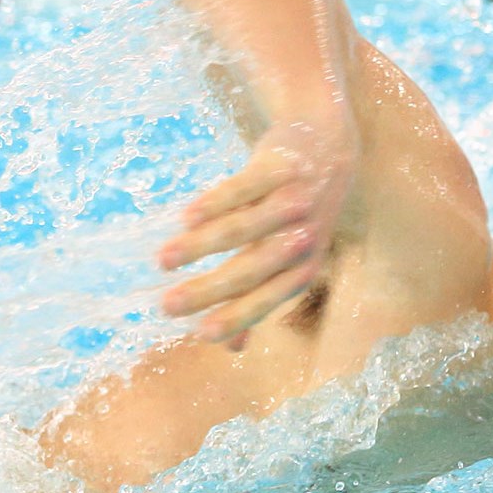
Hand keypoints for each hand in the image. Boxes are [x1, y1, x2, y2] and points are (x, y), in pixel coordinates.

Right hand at [157, 118, 356, 346]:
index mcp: (303, 269)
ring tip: (163, 261)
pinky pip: (242, 188)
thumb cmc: (299, 214)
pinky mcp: (279, 167)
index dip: (235, 318)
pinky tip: (186, 217)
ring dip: (199, 248)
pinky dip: (213, 204)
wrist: (329, 144)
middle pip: (249, 271)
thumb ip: (259, 299)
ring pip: (240, 230)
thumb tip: (231, 349)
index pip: (266, 300)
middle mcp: (302, 239)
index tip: (200, 334)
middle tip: (166, 305)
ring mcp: (292, 201)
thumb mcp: (288, 259)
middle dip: (206, 292)